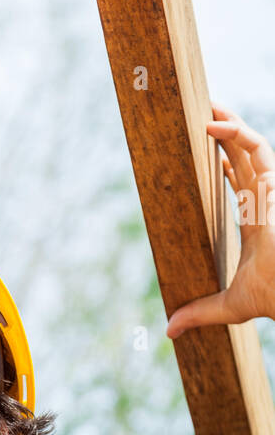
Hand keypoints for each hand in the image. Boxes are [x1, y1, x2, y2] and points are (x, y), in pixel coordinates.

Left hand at [165, 105, 274, 338]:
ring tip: (204, 104)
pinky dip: (236, 134)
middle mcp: (267, 200)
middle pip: (246, 156)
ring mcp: (273, 189)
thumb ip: (201, 311)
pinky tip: (212, 125)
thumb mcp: (231, 305)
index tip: (205, 143)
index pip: (242, 181)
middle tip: (199, 110)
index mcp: (259, 220)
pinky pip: (258, 149)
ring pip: (252, 145)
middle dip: (224, 132)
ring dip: (228, 123)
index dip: (226, 160)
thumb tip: (170, 330)